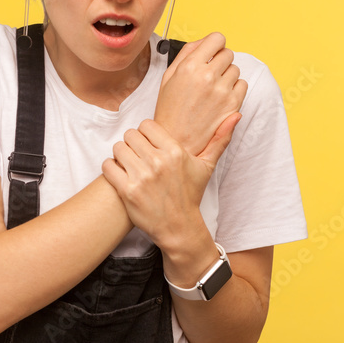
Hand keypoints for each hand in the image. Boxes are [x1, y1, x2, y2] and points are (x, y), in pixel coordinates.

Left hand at [101, 115, 240, 250]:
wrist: (178, 227)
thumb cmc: (190, 194)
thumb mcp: (206, 166)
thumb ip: (219, 139)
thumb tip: (235, 115)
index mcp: (176, 152)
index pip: (146, 125)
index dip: (145, 133)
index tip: (148, 143)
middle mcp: (158, 162)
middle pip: (130, 134)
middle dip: (132, 143)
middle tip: (137, 154)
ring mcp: (141, 177)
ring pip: (118, 148)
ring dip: (120, 155)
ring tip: (129, 164)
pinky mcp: (127, 191)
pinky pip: (108, 166)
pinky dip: (110, 168)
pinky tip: (120, 174)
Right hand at [155, 32, 247, 156]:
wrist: (177, 141)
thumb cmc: (170, 110)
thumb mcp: (169, 77)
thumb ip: (187, 54)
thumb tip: (204, 41)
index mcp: (189, 66)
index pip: (217, 38)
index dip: (215, 45)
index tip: (212, 52)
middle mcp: (207, 76)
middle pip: (228, 53)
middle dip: (220, 61)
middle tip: (209, 74)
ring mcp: (222, 90)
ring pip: (235, 69)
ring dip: (227, 75)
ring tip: (212, 89)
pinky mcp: (232, 104)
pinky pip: (243, 84)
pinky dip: (234, 88)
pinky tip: (220, 97)